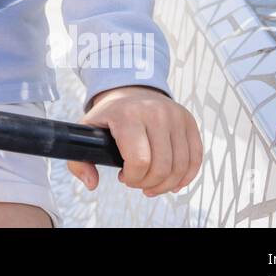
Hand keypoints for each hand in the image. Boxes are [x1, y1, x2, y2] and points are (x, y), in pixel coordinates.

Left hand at [66, 86, 201, 197]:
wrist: (132, 90)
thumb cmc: (111, 115)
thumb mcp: (87, 130)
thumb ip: (79, 160)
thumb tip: (92, 183)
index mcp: (128, 115)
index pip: (139, 160)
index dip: (132, 178)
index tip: (123, 177)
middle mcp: (155, 113)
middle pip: (161, 167)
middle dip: (148, 184)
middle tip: (138, 182)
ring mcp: (175, 116)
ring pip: (180, 166)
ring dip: (166, 184)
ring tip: (152, 184)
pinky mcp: (189, 122)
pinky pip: (195, 158)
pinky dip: (186, 176)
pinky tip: (172, 181)